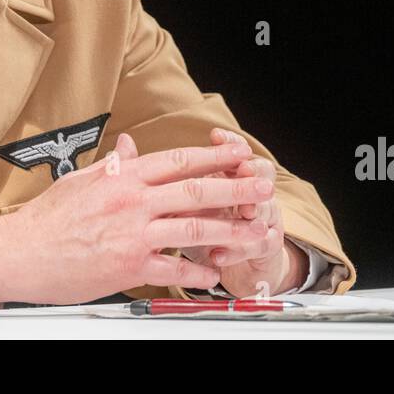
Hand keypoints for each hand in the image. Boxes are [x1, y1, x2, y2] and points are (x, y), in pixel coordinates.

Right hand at [0, 132, 275, 305]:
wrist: (18, 253)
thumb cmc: (45, 219)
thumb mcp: (80, 180)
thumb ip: (112, 167)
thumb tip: (129, 148)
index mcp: (122, 178)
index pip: (177, 161)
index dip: (213, 156)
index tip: (238, 153)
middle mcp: (132, 202)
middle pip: (195, 191)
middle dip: (235, 188)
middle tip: (261, 187)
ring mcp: (133, 235)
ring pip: (193, 229)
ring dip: (229, 230)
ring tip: (254, 231)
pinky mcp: (128, 267)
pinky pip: (173, 268)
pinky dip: (197, 271)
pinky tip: (214, 272)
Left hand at [177, 128, 303, 297]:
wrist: (226, 258)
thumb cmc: (198, 223)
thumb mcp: (178, 200)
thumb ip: (160, 176)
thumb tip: (126, 143)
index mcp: (233, 175)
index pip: (236, 152)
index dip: (228, 143)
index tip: (215, 135)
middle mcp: (253, 192)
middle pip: (261, 173)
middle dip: (249, 171)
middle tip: (243, 169)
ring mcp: (264, 219)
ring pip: (266, 209)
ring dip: (253, 210)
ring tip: (244, 212)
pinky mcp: (266, 247)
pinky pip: (260, 246)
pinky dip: (239, 250)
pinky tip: (219, 255)